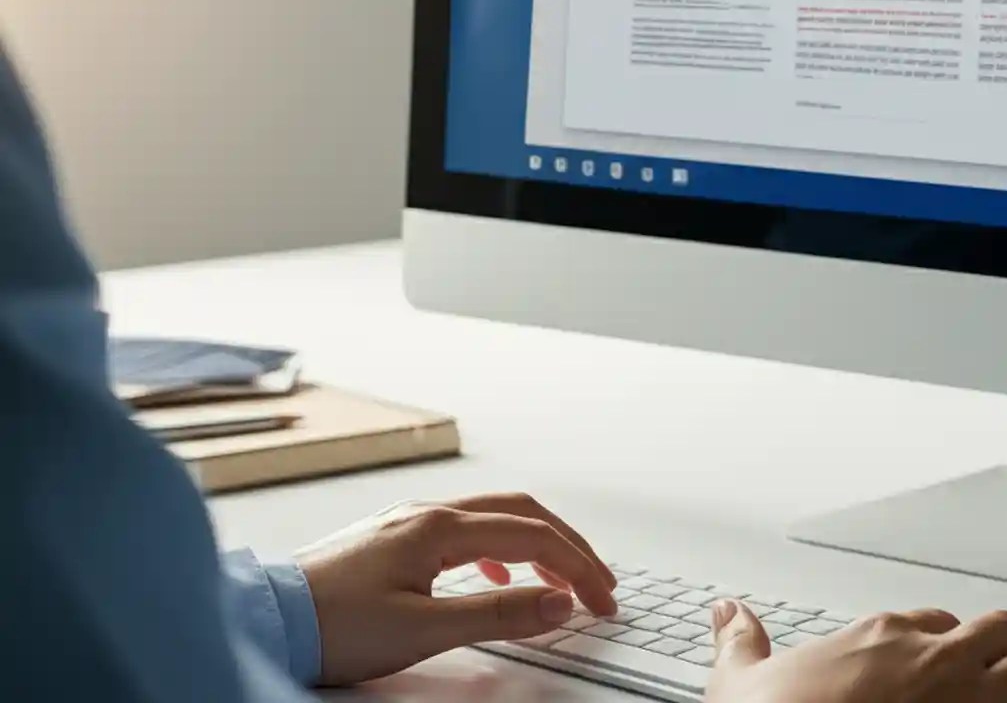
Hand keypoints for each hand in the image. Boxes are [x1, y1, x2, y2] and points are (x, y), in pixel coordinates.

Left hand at [295, 493, 617, 685]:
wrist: (267, 617)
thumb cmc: (333, 624)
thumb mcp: (423, 629)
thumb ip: (498, 616)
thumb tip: (559, 602)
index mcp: (439, 527)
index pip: (533, 536)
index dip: (577, 567)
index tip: (603, 601)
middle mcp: (427, 513)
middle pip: (521, 514)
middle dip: (568, 546)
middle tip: (599, 585)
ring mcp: (409, 521)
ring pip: (495, 519)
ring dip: (537, 545)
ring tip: (560, 582)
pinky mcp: (395, 538)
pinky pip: (465, 532)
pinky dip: (500, 551)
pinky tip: (497, 578)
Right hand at [706, 600, 1006, 702]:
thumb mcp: (741, 685)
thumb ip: (741, 642)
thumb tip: (727, 613)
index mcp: (880, 639)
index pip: (936, 621)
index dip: (941, 650)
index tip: (933, 676)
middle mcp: (934, 660)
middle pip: (1004, 630)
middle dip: (1006, 659)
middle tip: (992, 691)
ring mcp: (973, 699)